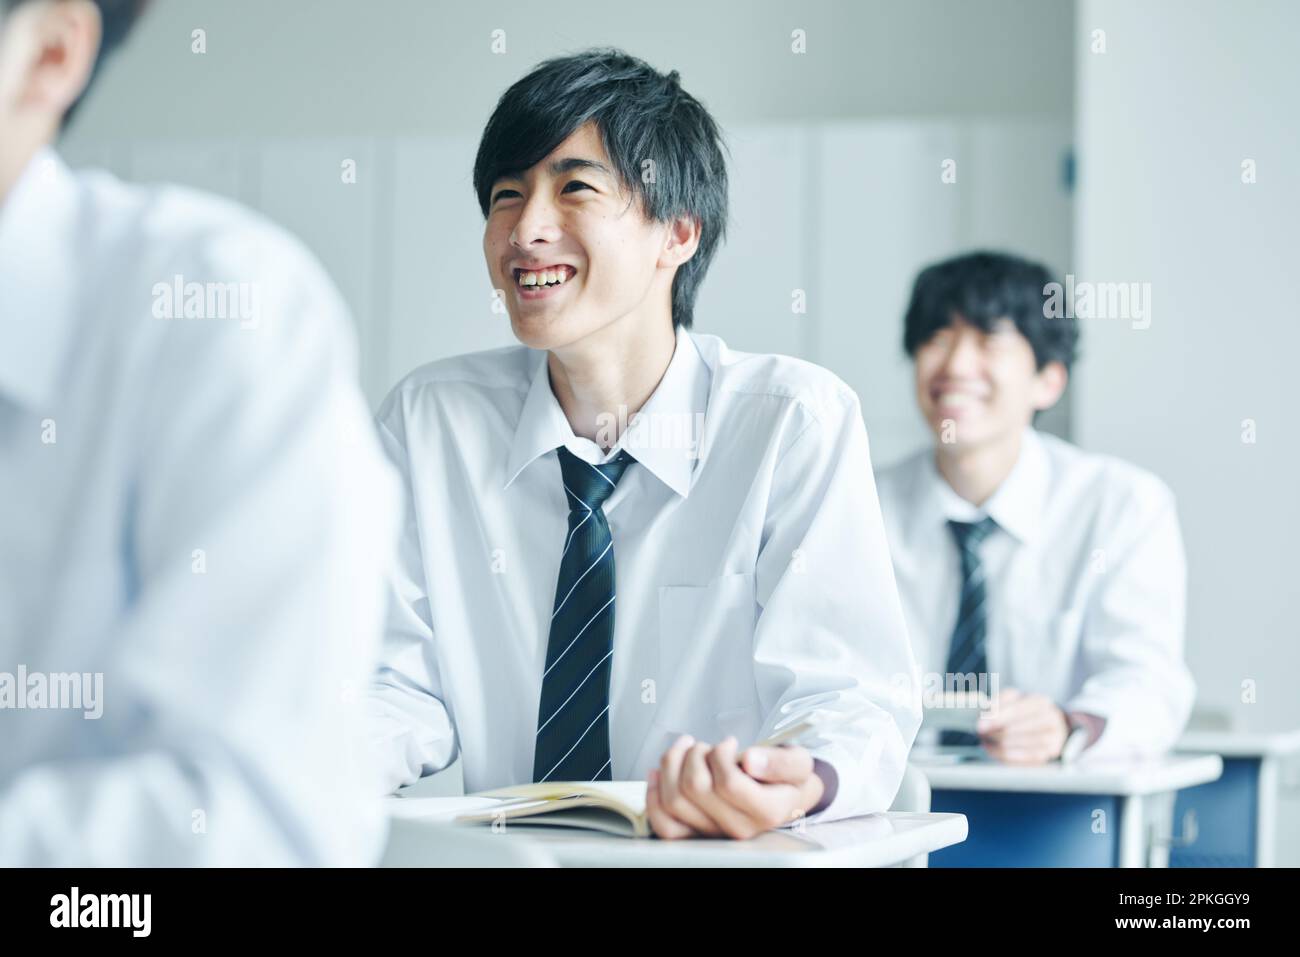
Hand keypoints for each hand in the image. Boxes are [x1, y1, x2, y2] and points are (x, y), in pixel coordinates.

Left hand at [645, 734, 824, 839]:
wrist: (784, 797)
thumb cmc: (787, 777)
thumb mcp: (797, 762)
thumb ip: (780, 761)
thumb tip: (750, 761)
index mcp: (767, 812)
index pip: (728, 783)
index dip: (721, 755)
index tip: (729, 743)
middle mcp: (739, 829)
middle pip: (695, 788)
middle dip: (695, 754)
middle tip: (706, 746)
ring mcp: (714, 834)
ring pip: (675, 801)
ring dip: (673, 765)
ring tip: (688, 752)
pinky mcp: (695, 834)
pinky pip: (664, 824)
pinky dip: (654, 794)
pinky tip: (659, 772)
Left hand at [977, 688, 1069, 763]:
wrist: (1053, 723)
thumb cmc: (1028, 710)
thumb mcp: (1015, 699)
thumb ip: (1000, 702)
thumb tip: (985, 711)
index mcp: (1040, 702)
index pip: (1016, 710)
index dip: (996, 718)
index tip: (980, 725)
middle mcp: (1050, 719)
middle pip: (1015, 730)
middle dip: (993, 733)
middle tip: (980, 734)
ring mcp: (1053, 738)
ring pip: (1019, 745)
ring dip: (997, 745)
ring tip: (985, 741)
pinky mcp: (1050, 753)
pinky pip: (1024, 758)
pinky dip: (1006, 755)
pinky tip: (994, 750)